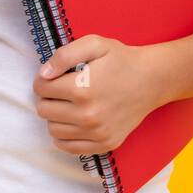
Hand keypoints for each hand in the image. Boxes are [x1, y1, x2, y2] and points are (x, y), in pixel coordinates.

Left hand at [31, 35, 163, 155]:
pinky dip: (64, 136)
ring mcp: (96, 133)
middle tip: (62, 90)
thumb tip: (43, 75)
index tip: (54, 76)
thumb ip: (64, 56)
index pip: (40, 88)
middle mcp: (87, 115)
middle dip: (48, 98)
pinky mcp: (104, 144)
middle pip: (44, 110)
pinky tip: (73, 121)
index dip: (44, 79)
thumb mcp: (94, 44)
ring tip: (69, 104)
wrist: (152, 80)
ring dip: (55, 116)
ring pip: (53, 130)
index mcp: (81, 89)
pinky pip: (68, 147)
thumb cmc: (121, 59)